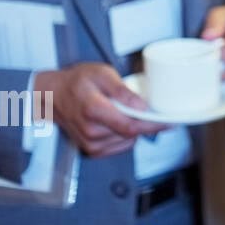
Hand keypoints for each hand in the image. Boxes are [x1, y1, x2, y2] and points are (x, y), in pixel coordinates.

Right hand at [36, 62, 168, 156]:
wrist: (52, 96)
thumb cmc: (77, 82)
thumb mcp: (102, 74)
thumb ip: (122, 91)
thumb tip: (142, 106)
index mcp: (94, 110)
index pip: (131, 125)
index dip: (154, 125)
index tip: (171, 122)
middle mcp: (92, 131)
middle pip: (132, 133)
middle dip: (146, 123)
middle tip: (150, 109)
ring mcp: (91, 144)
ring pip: (129, 140)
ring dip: (135, 128)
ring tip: (125, 111)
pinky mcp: (93, 151)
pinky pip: (121, 146)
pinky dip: (126, 135)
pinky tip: (119, 121)